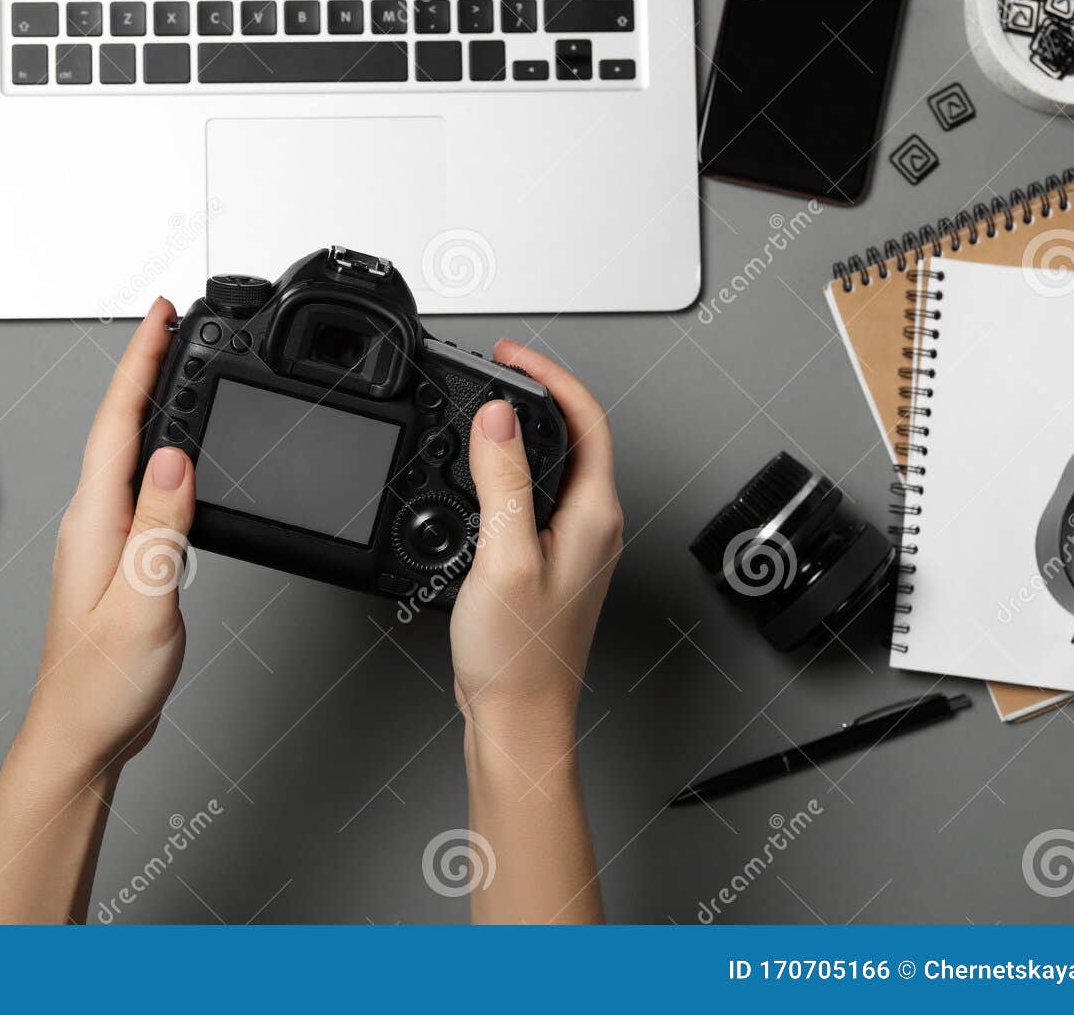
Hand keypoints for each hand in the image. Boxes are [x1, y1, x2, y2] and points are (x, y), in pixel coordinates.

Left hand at [30, 300, 194, 773]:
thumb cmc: (103, 684)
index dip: (141, 361)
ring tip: (176, 369)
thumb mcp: (143, 601)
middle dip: (146, 367)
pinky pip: (136, 486)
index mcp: (94, 522)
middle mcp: (90, 522)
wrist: (81, 735)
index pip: (118, 421)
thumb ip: (160, 526)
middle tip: (175, 325)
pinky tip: (172, 453)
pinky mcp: (115, 559)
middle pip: (118, 425)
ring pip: (125, 452)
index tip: (163, 316)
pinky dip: (156, 451)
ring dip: (150, 405)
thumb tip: (175, 457)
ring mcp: (99, 540)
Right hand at [450, 340, 622, 755]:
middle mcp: (594, 526)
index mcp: (595, 515)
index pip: (586, 418)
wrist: (519, 717)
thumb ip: (504, 480)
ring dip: (519, 433)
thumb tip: (497, 415)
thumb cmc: (521, 655)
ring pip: (553, 467)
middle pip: (574, 435)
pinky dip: (507, 474)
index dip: (549, 375)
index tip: (510, 355)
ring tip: (482, 413)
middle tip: (494, 371)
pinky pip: (535, 499)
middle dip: (534, 394)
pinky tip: (478, 480)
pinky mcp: (550, 564)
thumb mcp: (505, 555)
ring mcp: (574, 546)